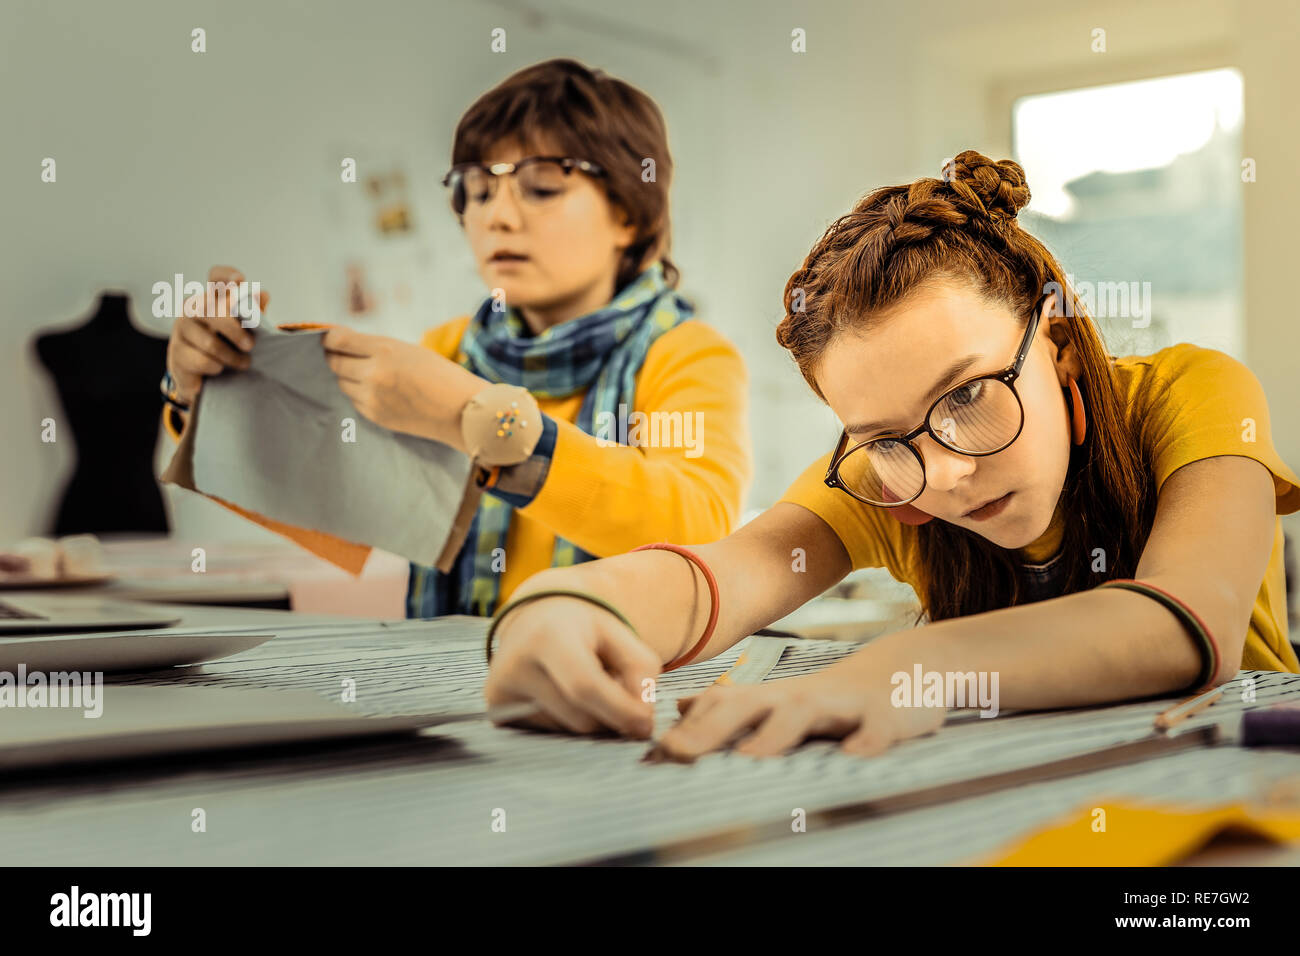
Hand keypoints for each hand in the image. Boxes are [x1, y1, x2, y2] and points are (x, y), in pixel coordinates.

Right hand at [166, 265, 268, 404]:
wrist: (202, 374)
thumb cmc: (228, 344)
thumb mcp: (245, 328)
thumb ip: (254, 312)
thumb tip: (262, 294)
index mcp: (213, 297)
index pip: (216, 276)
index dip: (227, 275)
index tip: (239, 281)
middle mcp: (193, 307)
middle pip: (212, 310)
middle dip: (234, 330)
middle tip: (250, 345)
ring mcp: (181, 328)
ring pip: (209, 342)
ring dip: (232, 356)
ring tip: (244, 362)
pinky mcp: (176, 351)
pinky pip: (202, 360)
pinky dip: (216, 367)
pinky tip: (219, 369)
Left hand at [321, 326, 485, 448]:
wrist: (461, 411)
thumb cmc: (441, 375)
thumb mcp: (410, 349)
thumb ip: (377, 346)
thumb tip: (343, 342)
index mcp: (385, 351)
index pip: (339, 341)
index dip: (329, 338)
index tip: (328, 337)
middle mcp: (373, 375)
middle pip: (335, 363)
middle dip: (335, 356)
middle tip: (339, 353)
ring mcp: (372, 398)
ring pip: (343, 383)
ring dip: (348, 376)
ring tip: (366, 372)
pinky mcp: (375, 416)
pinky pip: (355, 400)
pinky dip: (359, 393)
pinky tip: (377, 390)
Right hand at [483, 594, 659, 737]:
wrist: (534, 620)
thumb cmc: (584, 631)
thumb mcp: (620, 636)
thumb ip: (641, 673)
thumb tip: (640, 723)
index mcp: (549, 635)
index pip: (584, 685)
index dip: (620, 710)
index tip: (645, 726)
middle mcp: (515, 663)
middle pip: (581, 717)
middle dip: (608, 715)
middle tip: (612, 689)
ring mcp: (500, 691)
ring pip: (567, 732)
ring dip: (588, 719)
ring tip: (582, 686)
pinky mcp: (495, 711)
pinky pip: (548, 736)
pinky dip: (566, 723)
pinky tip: (562, 697)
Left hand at [651, 664, 946, 760]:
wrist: (906, 669)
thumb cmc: (832, 697)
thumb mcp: (779, 699)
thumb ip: (730, 706)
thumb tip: (677, 709)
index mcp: (771, 699)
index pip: (719, 706)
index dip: (683, 727)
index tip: (648, 751)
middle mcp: (798, 698)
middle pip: (749, 707)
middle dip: (710, 729)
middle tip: (675, 752)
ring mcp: (841, 705)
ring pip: (805, 714)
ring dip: (776, 734)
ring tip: (750, 756)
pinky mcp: (885, 717)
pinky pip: (876, 730)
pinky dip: (866, 743)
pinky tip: (853, 758)